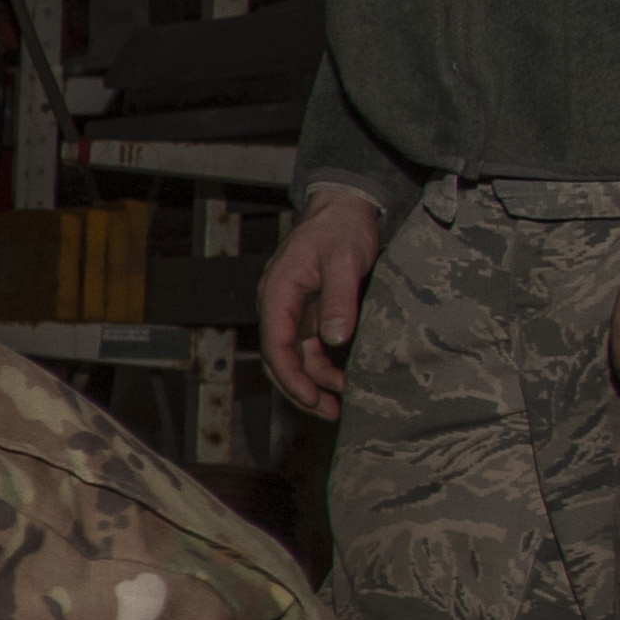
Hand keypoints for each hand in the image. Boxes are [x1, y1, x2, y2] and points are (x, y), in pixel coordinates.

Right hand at [256, 185, 384, 417]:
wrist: (344, 208)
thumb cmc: (341, 228)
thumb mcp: (344, 260)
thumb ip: (339, 299)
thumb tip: (334, 339)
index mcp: (278, 292)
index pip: (275, 344)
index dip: (291, 376)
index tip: (313, 397)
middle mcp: (279, 305)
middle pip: (280, 358)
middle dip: (301, 389)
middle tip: (328, 412)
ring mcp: (293, 310)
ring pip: (295, 357)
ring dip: (313, 382)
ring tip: (340, 404)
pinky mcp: (310, 312)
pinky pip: (309, 347)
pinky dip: (323, 366)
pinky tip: (342, 379)